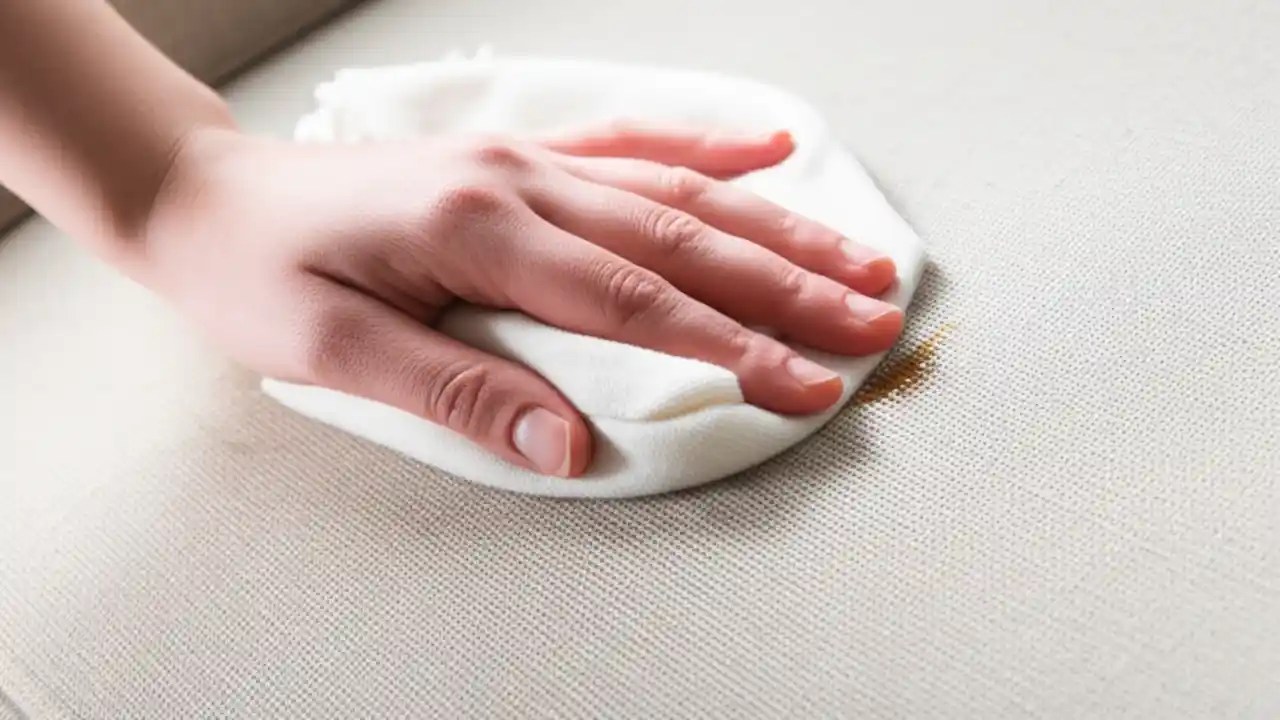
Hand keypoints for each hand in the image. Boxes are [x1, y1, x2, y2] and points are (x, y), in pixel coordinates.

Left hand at [138, 125, 902, 476]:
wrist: (213, 196)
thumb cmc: (263, 274)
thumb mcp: (337, 349)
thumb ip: (461, 393)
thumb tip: (570, 446)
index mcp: (481, 231)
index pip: (637, 303)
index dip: (732, 347)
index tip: (806, 383)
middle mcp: (522, 181)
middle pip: (683, 240)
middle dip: (788, 286)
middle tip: (872, 322)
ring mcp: (529, 159)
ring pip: (679, 190)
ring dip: (776, 226)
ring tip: (857, 257)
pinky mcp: (523, 153)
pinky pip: (634, 141)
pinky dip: (709, 145)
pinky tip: (769, 148)